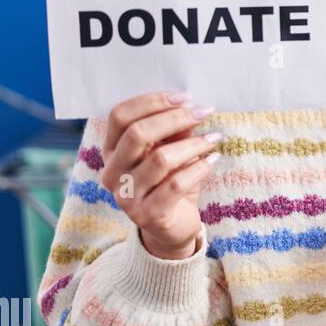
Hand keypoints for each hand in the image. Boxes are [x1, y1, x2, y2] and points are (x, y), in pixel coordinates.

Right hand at [101, 90, 222, 259]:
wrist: (171, 228)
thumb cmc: (169, 182)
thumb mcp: (169, 152)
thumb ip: (173, 132)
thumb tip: (189, 106)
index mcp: (110, 152)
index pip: (120, 116)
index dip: (151, 102)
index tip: (184, 97)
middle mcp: (112, 173)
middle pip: (138, 134)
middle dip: (175, 118)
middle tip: (203, 112)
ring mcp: (126, 196)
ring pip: (160, 159)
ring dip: (193, 144)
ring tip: (214, 137)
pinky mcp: (148, 214)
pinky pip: (176, 184)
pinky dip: (199, 167)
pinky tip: (213, 159)